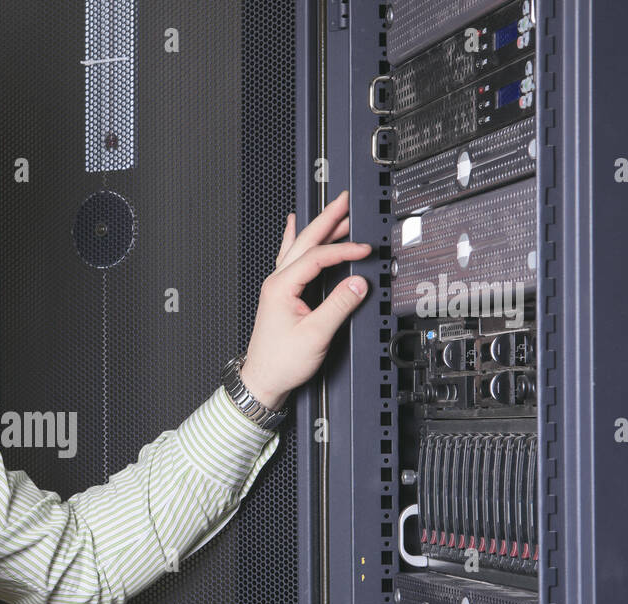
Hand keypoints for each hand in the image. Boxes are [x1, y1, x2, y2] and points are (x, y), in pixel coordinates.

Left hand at [238, 190, 372, 409]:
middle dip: (327, 219)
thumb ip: (339, 306)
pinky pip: (290, 258)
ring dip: (318, 228)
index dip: (344, 250)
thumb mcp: (316, 334)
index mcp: (282, 286)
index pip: (318, 256)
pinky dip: (296, 240)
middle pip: (304, 241)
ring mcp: (277, 286)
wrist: (262, 379)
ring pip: (298, 247)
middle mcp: (277, 282)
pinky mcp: (281, 294)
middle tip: (345, 200)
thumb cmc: (281, 362)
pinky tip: (293, 226)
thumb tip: (359, 283)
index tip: (365, 250)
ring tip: (336, 212)